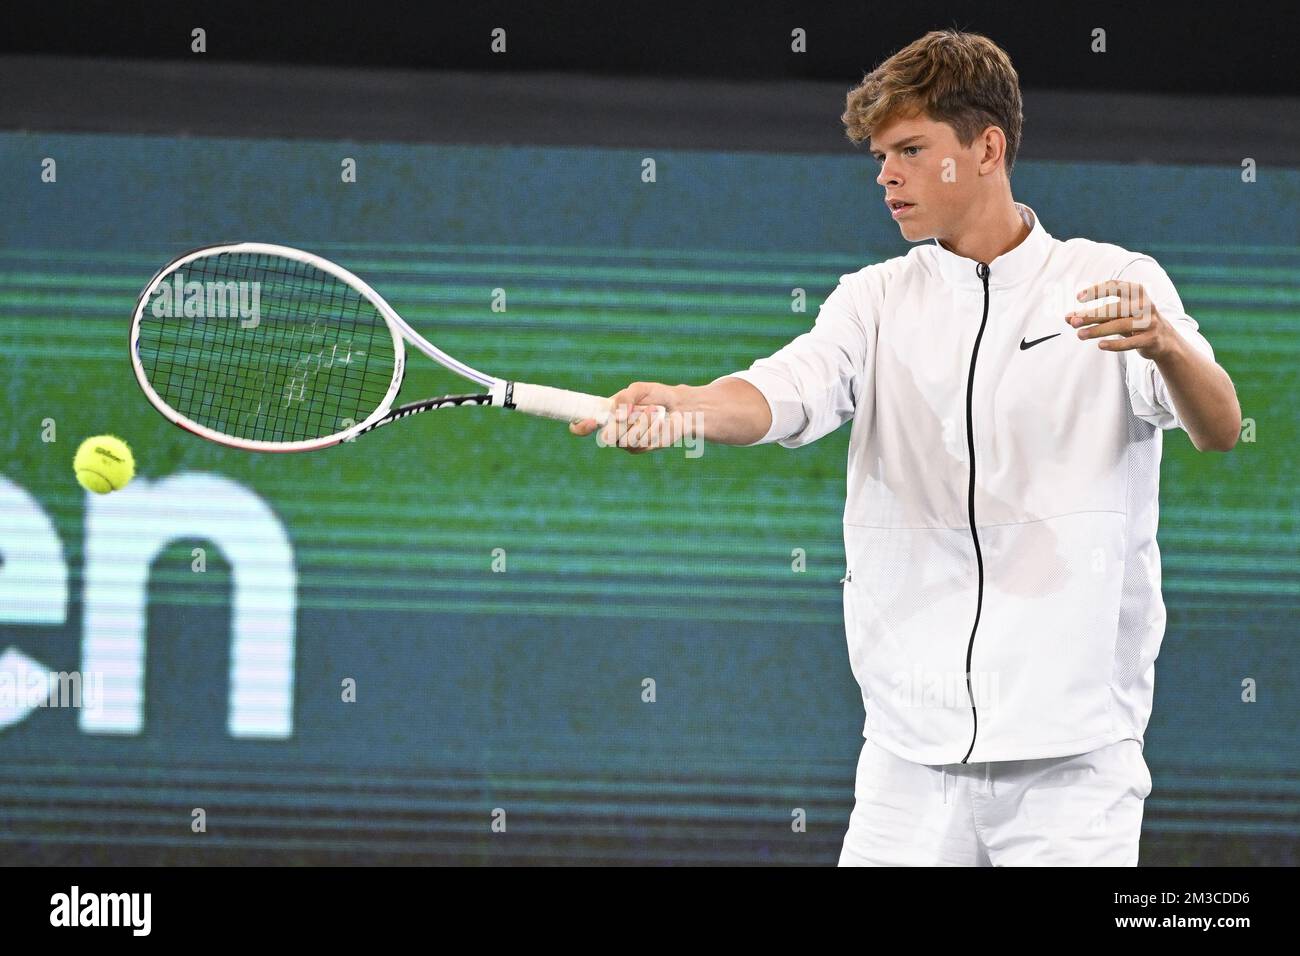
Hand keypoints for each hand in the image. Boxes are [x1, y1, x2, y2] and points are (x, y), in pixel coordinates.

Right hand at [568, 381, 683, 453]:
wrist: (680, 407)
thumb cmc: (657, 395)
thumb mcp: (639, 389)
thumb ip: (625, 397)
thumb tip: (616, 415)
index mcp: (607, 414)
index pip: (584, 426)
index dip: (580, 428)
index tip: (590, 422)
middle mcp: (613, 430)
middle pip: (607, 437)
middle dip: (623, 424)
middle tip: (637, 410)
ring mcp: (627, 441)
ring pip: (626, 440)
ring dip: (641, 424)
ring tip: (653, 410)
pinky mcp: (642, 448)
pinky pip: (641, 443)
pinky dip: (651, 430)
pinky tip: (659, 421)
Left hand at [1067, 280, 1177, 360]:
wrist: (1163, 339)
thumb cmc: (1133, 322)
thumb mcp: (1116, 315)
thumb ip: (1094, 315)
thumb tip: (1068, 318)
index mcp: (1137, 292)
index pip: (1115, 286)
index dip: (1097, 290)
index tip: (1078, 298)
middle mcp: (1145, 305)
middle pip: (1115, 308)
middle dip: (1092, 315)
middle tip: (1072, 321)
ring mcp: (1150, 322)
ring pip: (1121, 325)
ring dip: (1098, 330)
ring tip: (1080, 335)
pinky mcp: (1151, 339)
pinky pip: (1131, 342)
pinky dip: (1115, 344)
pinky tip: (1100, 345)